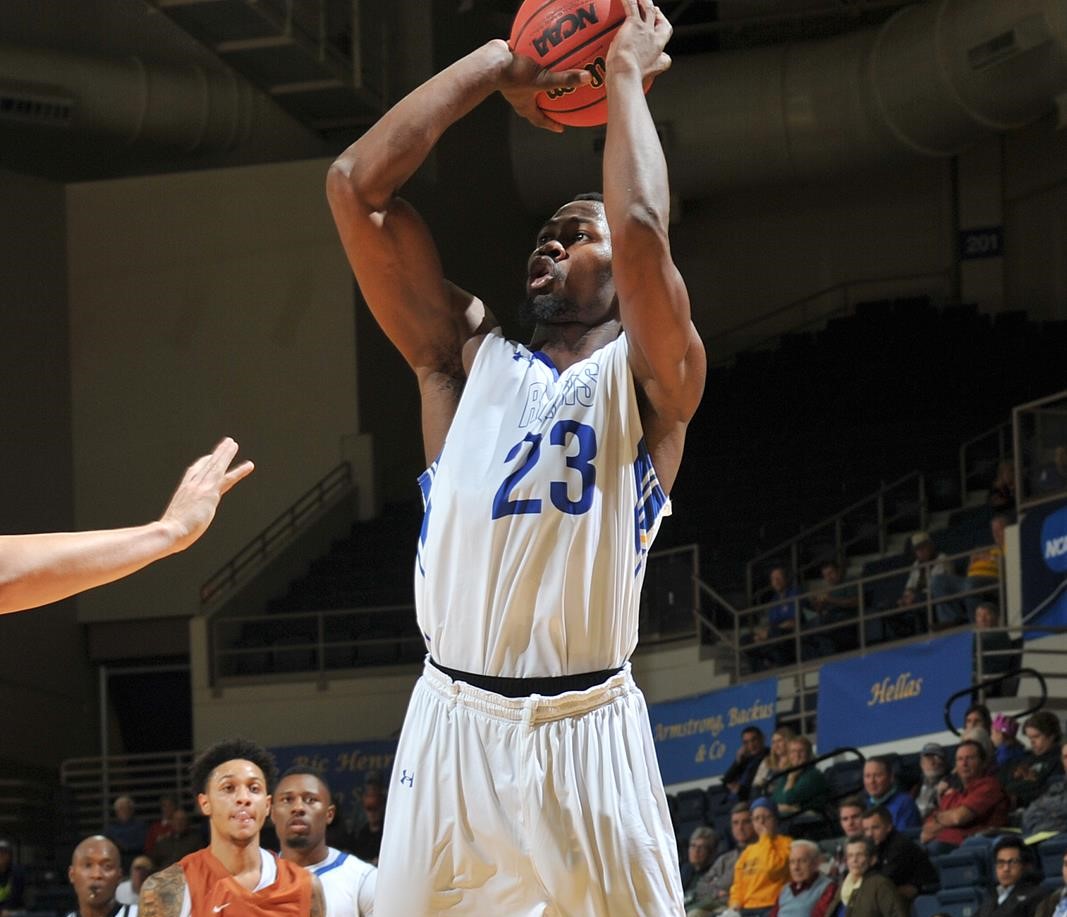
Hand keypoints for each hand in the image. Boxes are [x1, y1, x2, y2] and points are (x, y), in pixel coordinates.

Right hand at [159, 437, 253, 552]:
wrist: (169, 532)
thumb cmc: (167, 534)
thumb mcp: (170, 524)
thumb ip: (173, 523)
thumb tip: (168, 533)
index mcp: (182, 493)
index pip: (193, 473)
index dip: (201, 464)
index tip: (207, 457)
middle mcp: (191, 486)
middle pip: (207, 465)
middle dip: (217, 454)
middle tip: (226, 444)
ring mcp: (201, 488)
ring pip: (217, 467)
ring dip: (226, 454)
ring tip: (234, 444)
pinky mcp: (211, 493)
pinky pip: (227, 478)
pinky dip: (239, 471)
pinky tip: (249, 465)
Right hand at [496, 41, 591, 132]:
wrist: (491, 61)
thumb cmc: (513, 76)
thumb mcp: (543, 80)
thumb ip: (565, 79)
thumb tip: (587, 79)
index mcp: (524, 105)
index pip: (540, 120)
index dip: (551, 124)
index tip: (561, 127)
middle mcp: (518, 94)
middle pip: (535, 103)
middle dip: (546, 103)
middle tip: (558, 102)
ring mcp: (512, 80)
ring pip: (530, 82)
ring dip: (541, 79)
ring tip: (553, 72)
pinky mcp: (510, 64)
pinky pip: (525, 62)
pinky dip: (535, 58)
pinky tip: (543, 47)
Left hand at [606, 0, 672, 79]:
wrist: (626, 75)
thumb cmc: (632, 79)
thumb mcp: (647, 76)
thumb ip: (651, 70)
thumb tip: (651, 69)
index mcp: (659, 52)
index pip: (665, 37)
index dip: (662, 27)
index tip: (659, 23)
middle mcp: (655, 38)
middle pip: (660, 20)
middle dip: (656, 13)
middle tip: (652, 8)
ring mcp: (645, 30)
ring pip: (648, 9)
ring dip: (644, 1)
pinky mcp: (634, 24)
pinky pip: (632, 5)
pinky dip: (629, 0)